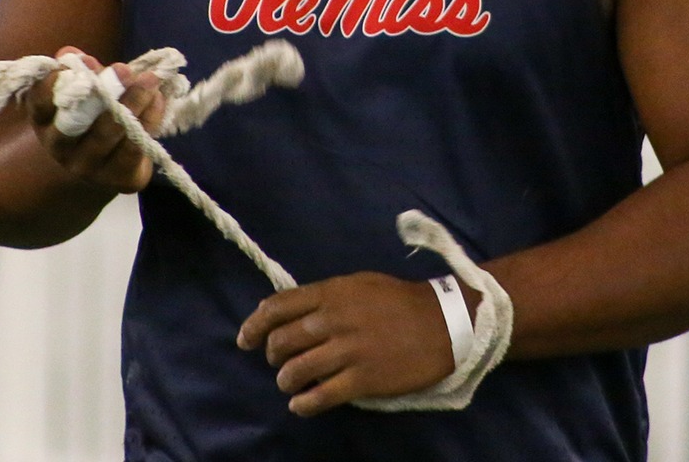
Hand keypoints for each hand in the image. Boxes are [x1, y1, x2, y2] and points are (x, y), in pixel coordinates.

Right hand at [28, 47, 165, 194]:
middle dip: (102, 93)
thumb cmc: (91, 116)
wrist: (107, 165)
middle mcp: (60, 147)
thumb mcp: (83, 92)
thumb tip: (72, 54)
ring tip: (150, 80)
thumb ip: (80, 71)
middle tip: (124, 69)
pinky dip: (149, 120)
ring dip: (133, 103)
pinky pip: (134, 148)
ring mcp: (88, 166)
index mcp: (45, 121)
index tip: (81, 62)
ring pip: (109, 133)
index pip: (40, 103)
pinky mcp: (118, 178)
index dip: (55, 83)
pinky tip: (157, 99)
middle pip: (77, 121)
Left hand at [237, 271, 455, 415]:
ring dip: (286, 381)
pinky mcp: (361, 379)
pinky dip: (303, 404)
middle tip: (279, 363)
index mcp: (330, 293)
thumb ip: (324, 297)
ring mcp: (347, 351)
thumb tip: (290, 311)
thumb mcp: (358, 284)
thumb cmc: (400, 301)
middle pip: (281, 342)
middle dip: (272, 356)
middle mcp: (332, 320)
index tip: (245, 339)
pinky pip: (320, 396)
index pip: (277, 307)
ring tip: (291, 384)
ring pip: (295, 371)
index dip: (254, 325)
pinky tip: (301, 405)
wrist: (444, 323)